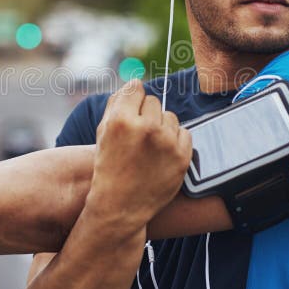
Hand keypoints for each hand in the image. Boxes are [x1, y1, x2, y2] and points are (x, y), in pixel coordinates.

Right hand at [90, 79, 191, 228]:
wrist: (120, 206)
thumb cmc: (109, 166)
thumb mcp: (103, 131)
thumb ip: (117, 102)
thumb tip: (135, 82)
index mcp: (122, 120)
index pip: (136, 88)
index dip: (132, 100)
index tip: (131, 112)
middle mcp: (146, 128)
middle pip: (154, 101)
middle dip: (146, 114)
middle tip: (138, 135)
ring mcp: (167, 143)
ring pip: (170, 116)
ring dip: (162, 127)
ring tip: (149, 148)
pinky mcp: (183, 156)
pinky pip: (185, 132)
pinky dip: (175, 141)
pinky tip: (162, 155)